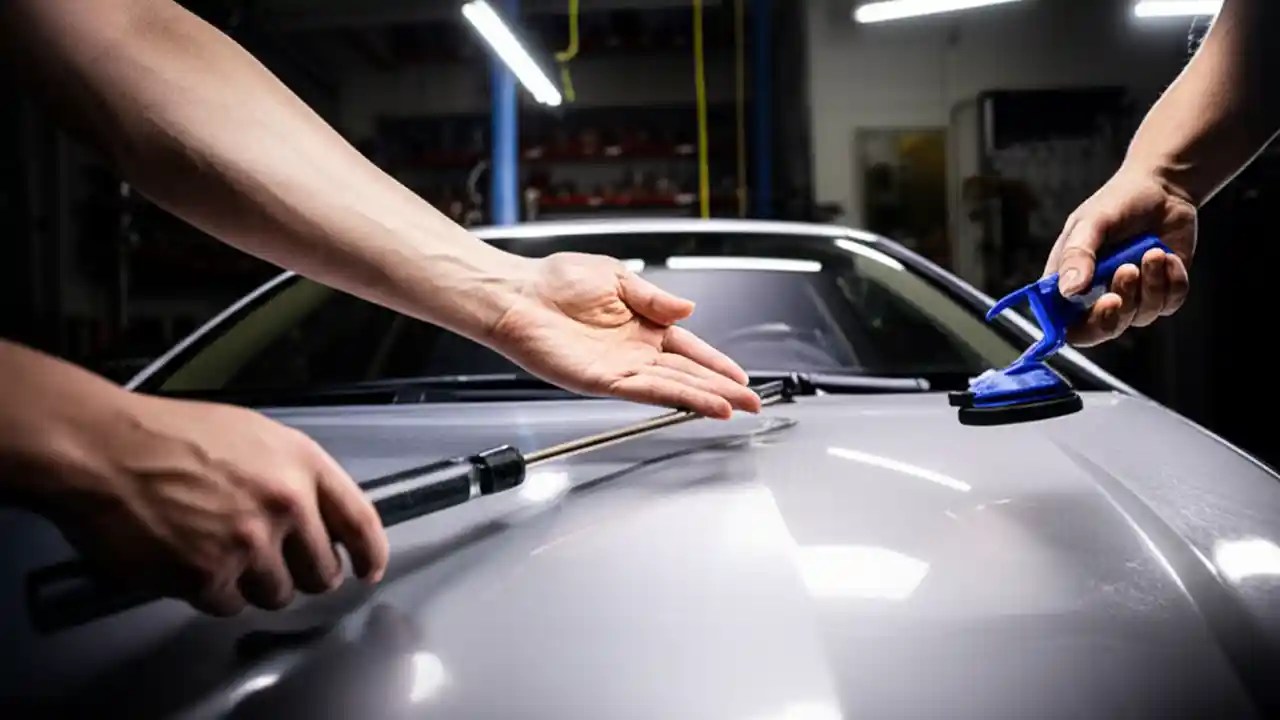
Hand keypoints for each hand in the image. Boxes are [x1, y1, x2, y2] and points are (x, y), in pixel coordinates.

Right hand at [50, 394, 387, 615]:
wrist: (104, 450)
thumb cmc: (167, 436)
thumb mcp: (253, 435)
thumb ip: (292, 475)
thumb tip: (318, 516)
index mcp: (301, 464)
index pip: (360, 520)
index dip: (370, 552)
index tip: (368, 568)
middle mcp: (285, 505)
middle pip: (322, 572)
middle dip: (302, 574)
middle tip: (277, 565)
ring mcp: (249, 543)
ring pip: (277, 594)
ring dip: (255, 585)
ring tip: (221, 555)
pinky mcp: (210, 576)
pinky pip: (229, 605)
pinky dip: (213, 592)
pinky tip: (193, 563)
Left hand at [488, 253, 761, 417]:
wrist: (518, 295)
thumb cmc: (554, 282)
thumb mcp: (617, 277)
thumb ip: (654, 297)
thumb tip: (687, 308)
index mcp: (642, 325)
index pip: (690, 349)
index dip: (717, 364)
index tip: (741, 377)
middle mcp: (634, 351)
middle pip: (688, 374)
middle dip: (722, 388)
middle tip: (753, 401)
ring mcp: (620, 368)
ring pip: (672, 387)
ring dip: (705, 398)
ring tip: (735, 408)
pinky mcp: (601, 381)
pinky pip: (645, 392)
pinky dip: (674, 399)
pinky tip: (697, 404)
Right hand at [1043, 168, 1194, 345]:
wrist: (1163, 190)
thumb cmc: (1118, 202)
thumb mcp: (1091, 222)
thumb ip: (1077, 254)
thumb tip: (1068, 290)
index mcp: (1070, 283)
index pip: (1065, 325)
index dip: (1080, 327)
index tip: (1102, 302)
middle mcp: (1097, 295)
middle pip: (1103, 330)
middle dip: (1119, 308)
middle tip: (1127, 271)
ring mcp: (1132, 296)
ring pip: (1141, 316)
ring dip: (1149, 284)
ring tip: (1151, 252)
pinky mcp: (1162, 291)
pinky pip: (1170, 303)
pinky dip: (1173, 280)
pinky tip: (1167, 256)